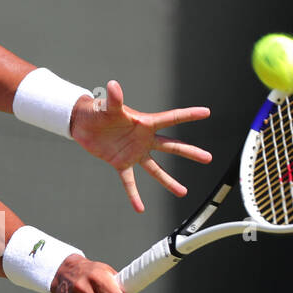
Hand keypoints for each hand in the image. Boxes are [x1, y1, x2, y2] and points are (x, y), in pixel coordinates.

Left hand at [69, 80, 211, 211]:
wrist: (83, 124)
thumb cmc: (97, 111)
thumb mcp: (106, 106)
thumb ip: (113, 99)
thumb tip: (113, 85)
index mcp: (145, 123)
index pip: (171, 118)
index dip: (189, 115)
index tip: (207, 112)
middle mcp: (144, 139)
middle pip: (171, 147)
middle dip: (190, 152)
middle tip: (208, 158)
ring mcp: (135, 152)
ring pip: (156, 169)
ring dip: (169, 181)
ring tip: (182, 192)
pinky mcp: (122, 163)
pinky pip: (130, 181)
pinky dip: (134, 194)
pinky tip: (140, 208)